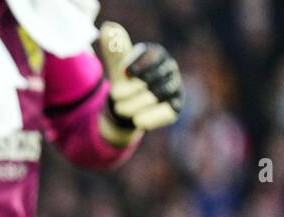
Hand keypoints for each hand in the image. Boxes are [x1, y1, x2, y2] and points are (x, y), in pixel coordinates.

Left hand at [98, 21, 182, 144]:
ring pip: (157, 96)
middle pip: (152, 78)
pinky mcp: (175, 107)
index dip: (136, 65)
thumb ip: (114, 50)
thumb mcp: (117, 66)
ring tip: (121, 109)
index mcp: (157, 54)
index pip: (151, 56)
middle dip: (129, 90)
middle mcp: (170, 69)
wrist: (128, 104)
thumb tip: (108, 29)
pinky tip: (137, 120)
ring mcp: (174, 88)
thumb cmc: (124, 81)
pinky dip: (150, 117)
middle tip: (115, 96)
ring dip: (134, 105)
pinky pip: (167, 112)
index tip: (123, 73)